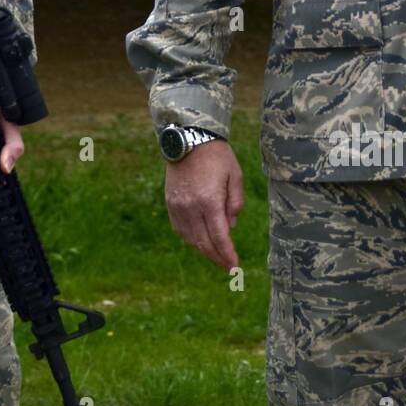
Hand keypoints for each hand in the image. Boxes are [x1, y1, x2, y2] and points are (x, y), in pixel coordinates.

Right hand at [164, 138, 243, 269]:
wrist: (189, 138)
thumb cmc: (217, 156)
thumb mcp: (235, 176)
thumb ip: (235, 203)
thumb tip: (230, 227)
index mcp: (210, 201)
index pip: (219, 237)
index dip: (227, 255)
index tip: (235, 267)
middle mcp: (191, 207)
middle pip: (204, 243)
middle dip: (217, 258)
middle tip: (228, 267)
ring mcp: (178, 206)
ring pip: (190, 239)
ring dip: (204, 250)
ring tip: (216, 255)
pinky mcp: (170, 203)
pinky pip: (179, 229)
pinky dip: (190, 238)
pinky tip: (199, 240)